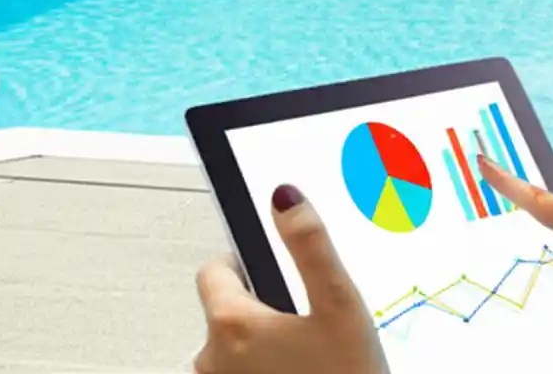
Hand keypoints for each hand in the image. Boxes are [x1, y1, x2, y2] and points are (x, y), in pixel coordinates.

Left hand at [194, 185, 388, 373]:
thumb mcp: (340, 304)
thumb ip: (311, 245)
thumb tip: (284, 196)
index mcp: (231, 323)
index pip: (214, 269)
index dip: (244, 262)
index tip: (271, 268)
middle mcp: (212, 359)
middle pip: (224, 310)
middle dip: (260, 309)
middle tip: (307, 321)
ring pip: (232, 348)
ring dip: (261, 345)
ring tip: (307, 354)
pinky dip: (263, 371)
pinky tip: (298, 373)